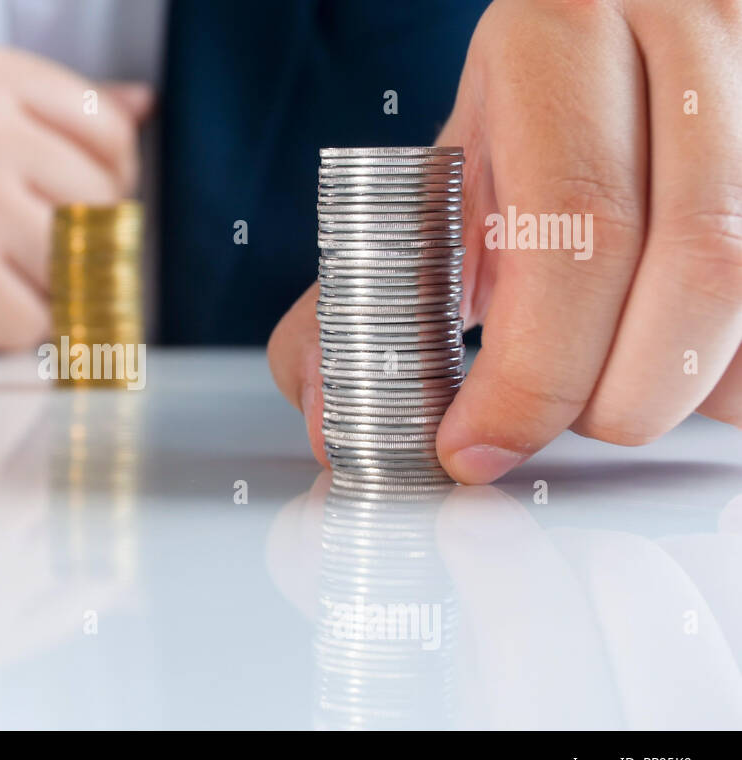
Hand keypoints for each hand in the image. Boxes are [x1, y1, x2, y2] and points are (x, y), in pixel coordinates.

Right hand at [0, 45, 150, 351]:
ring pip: (78, 270)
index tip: (57, 204)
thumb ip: (42, 107)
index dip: (99, 182)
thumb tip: (143, 105)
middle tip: (3, 253)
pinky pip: (39, 324)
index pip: (109, 133)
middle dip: (68, 243)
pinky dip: (2, 332)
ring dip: (37, 290)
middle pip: (103, 207)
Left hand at [270, 0, 741, 482]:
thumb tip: (326, 418)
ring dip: (683, 383)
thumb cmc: (532, 101)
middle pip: (694, 265)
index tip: (476, 447)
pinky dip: (729, 366)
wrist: (621, 5)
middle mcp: (686, 37)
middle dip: (612, 394)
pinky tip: (676, 360)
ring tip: (608, 383)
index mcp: (560, 37)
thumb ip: (372, 287)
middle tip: (551, 424)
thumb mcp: (450, 166)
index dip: (533, 372)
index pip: (574, 228)